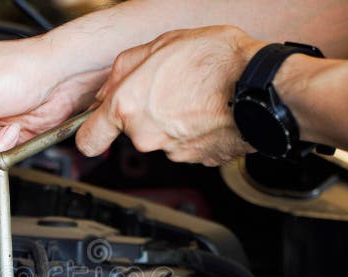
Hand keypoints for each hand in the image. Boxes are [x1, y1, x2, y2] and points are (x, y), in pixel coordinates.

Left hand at [76, 26, 265, 166]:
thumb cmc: (214, 62)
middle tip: (167, 88)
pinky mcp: (197, 160)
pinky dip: (194, 131)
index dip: (91, 133)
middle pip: (132, 133)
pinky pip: (187, 145)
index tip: (96, 129)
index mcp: (128, 107)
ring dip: (172, 120)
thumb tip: (108, 87)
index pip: (88, 140)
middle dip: (145, 114)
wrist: (259, 86)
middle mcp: (146, 136)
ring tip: (194, 94)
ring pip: (161, 139)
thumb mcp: (160, 45)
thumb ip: (125, 68)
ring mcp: (172, 151)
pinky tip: (208, 109)